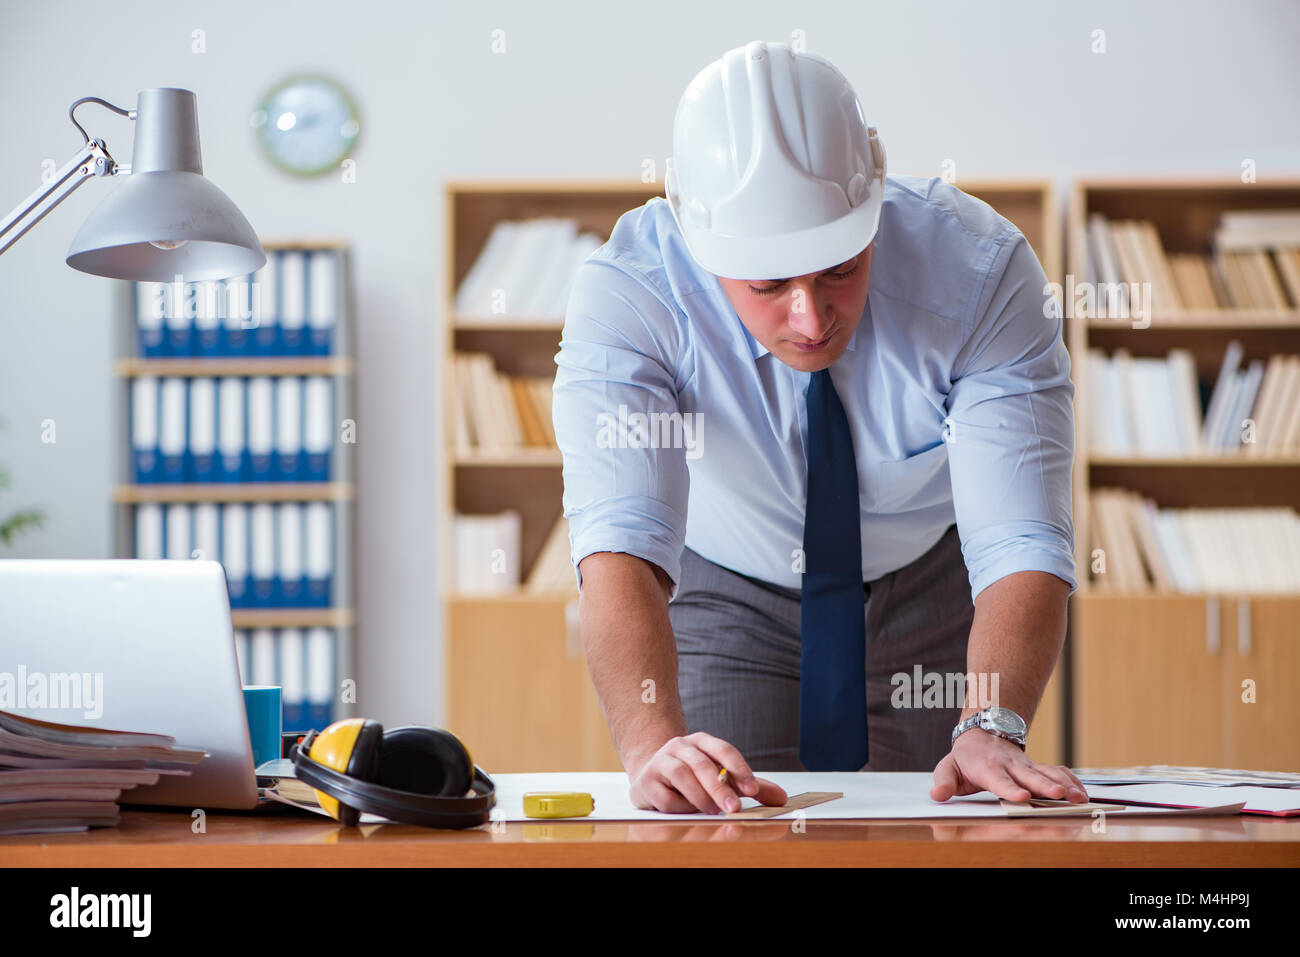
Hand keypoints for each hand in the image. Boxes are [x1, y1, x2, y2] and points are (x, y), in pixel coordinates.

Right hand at [627, 732, 788, 813]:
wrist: (652, 776)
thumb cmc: (694, 777)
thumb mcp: (723, 778)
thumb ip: (751, 786)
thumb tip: (782, 798)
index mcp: (701, 742)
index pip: (723, 749)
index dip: (739, 768)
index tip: (753, 790)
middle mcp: (680, 746)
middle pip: (702, 763)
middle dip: (720, 787)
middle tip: (734, 808)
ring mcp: (660, 762)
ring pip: (681, 775)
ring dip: (699, 795)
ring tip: (713, 811)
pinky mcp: (645, 781)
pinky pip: (664, 795)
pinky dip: (679, 806)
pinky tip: (687, 811)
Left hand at [930, 728, 1088, 803]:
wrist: (982, 736)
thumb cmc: (965, 759)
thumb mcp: (948, 768)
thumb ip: (943, 781)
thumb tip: (938, 794)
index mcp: (988, 767)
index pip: (999, 779)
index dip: (1010, 788)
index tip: (1022, 797)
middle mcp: (1011, 766)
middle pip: (1030, 777)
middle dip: (1045, 786)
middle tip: (1060, 795)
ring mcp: (1027, 766)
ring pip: (1049, 773)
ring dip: (1065, 785)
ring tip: (1079, 798)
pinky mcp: (1039, 768)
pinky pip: (1059, 772)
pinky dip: (1073, 781)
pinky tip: (1084, 794)